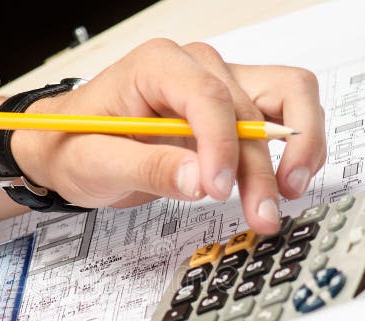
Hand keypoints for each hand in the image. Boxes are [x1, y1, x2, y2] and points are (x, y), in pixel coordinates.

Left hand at [13, 39, 326, 234]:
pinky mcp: (229, 114)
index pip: (209, 97)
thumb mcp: (97, 163)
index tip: (218, 190)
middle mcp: (195, 67)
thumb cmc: (74, 145)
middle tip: (262, 212)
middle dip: (262, 165)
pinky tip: (282, 184)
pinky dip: (289, 150)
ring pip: (285, 99)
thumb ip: (148, 169)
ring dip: (296, 150)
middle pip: (254, 106)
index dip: (222, 145)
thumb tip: (200, 180)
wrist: (68, 147)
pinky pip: (279, 119)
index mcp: (158, 65)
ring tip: (285, 196)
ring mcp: (218, 87)